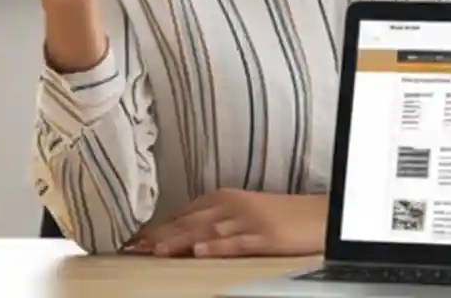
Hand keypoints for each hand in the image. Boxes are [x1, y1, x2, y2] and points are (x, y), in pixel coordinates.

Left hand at [125, 190, 327, 258]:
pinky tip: (199, 252)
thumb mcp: (242, 211)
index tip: (132, 239)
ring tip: (155, 251)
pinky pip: (236, 243)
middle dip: (159, 236)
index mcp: (225, 197)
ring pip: (207, 232)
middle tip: (133, 248)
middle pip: (189, 222)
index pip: (183, 212)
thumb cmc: (279, 215)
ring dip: (179, 242)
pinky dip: (216, 247)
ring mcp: (248, 222)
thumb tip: (181, 234)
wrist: (318, 215)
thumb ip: (214, 219)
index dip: (157, 227)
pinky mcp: (265, 237)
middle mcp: (232, 206)